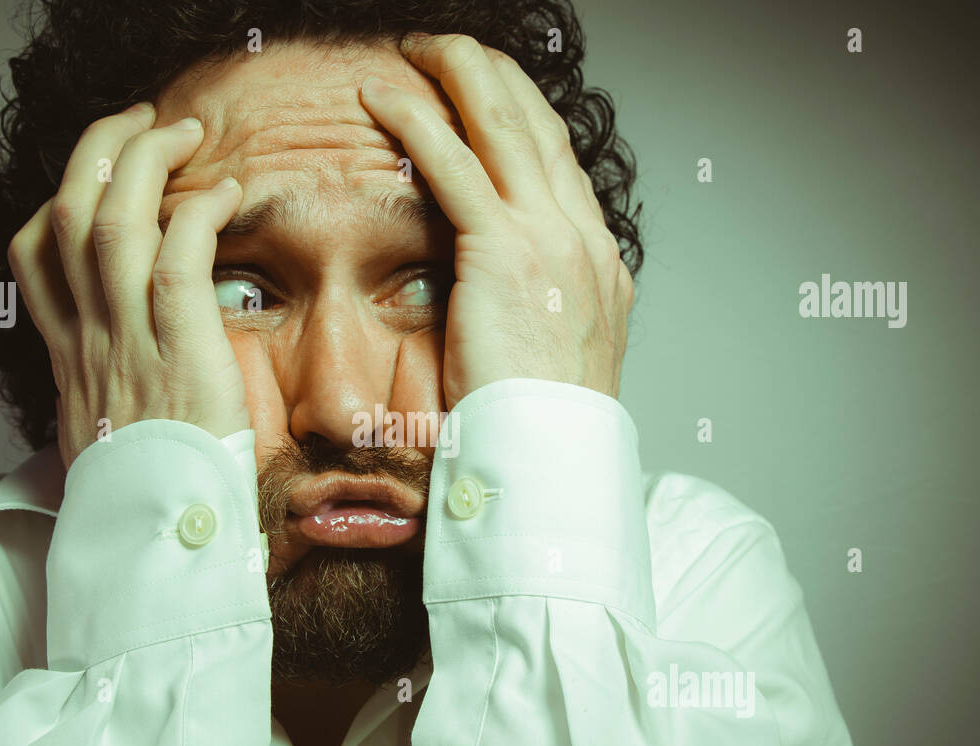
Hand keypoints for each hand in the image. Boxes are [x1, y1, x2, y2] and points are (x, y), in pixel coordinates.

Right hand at [7, 102, 249, 470]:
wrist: (158, 548)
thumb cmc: (150, 501)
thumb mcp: (106, 443)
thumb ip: (111, 396)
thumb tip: (130, 383)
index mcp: (71, 362)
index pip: (33, 259)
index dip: (57, 203)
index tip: (96, 185)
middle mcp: (88, 341)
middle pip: (65, 214)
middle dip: (97, 151)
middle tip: (142, 124)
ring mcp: (127, 341)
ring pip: (112, 217)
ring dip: (147, 159)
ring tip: (186, 134)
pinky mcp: (178, 348)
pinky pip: (177, 253)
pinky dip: (201, 210)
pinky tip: (227, 195)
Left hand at [359, 34, 633, 407]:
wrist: (554, 463)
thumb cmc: (544, 430)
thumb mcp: (556, 363)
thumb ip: (540, 318)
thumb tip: (512, 310)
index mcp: (596, 263)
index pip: (558, 165)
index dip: (521, 117)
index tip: (489, 93)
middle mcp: (581, 237)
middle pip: (538, 126)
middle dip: (492, 75)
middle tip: (451, 49)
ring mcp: (549, 238)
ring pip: (503, 125)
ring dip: (458, 72)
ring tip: (418, 47)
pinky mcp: (503, 253)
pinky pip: (453, 165)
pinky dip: (416, 121)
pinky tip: (382, 97)